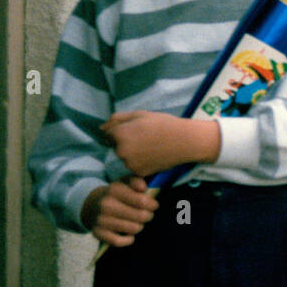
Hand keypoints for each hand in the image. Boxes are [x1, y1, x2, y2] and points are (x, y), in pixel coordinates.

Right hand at [80, 176, 158, 247]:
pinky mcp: (98, 233)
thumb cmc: (116, 194)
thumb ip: (137, 181)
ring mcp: (101, 220)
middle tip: (146, 214)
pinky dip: (128, 239)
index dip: (153, 205)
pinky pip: (119, 242)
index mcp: (114, 189)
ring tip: (136, 221)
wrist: (92, 204)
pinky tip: (129, 234)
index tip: (153, 205)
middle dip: (148, 216)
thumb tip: (143, 188)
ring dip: (139, 226)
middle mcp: (106, 204)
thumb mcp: (125, 182)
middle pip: (141, 216)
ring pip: (134, 229)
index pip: (142, 201)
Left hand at [101, 111, 220, 177]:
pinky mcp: (139, 172)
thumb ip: (117, 119)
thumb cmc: (164, 124)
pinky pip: (135, 167)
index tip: (138, 131)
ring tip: (152, 147)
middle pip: (117, 147)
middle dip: (127, 143)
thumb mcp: (140, 115)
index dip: (124, 130)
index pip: (109, 134)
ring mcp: (130, 163)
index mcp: (120, 133)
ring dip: (134, 154)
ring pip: (126, 158)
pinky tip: (155, 155)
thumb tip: (101, 128)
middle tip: (147, 139)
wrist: (185, 141)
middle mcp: (121, 150)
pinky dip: (142, 162)